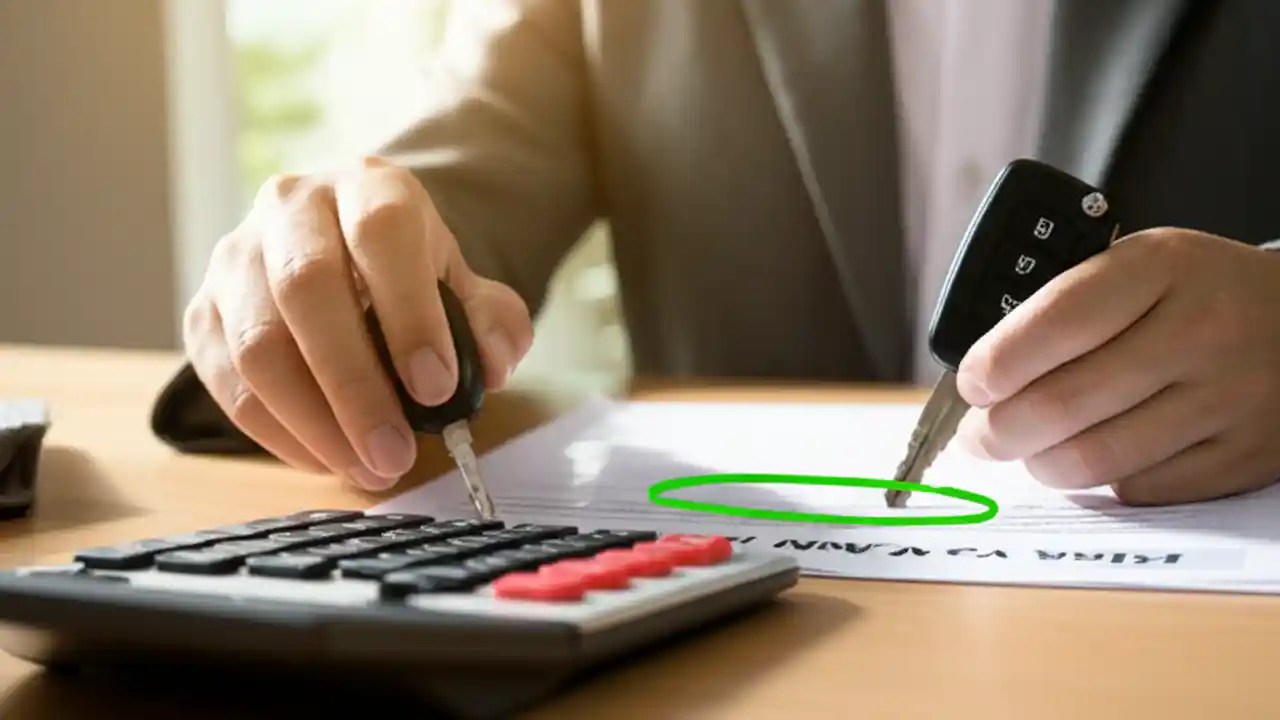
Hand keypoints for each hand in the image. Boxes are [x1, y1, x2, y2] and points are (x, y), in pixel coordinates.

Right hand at [183, 157, 532, 490]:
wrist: (338, 244)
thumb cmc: (403, 270)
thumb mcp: (459, 280)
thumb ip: (490, 319)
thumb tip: (494, 363)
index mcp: (368, 186)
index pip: (381, 234)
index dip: (409, 313)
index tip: (437, 387)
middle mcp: (291, 207)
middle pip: (305, 289)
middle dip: (355, 385)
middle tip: (395, 453)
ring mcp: (236, 257)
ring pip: (257, 344)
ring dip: (315, 423)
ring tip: (367, 468)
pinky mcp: (202, 311)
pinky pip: (227, 382)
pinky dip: (279, 433)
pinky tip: (328, 458)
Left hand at [954, 228, 1279, 504]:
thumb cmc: (1196, 293)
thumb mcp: (1139, 265)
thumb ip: (1067, 307)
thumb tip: (982, 378)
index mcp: (1160, 266)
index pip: (1055, 323)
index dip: (995, 365)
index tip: (971, 385)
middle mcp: (1200, 329)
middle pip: (1062, 404)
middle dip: (997, 431)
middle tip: (979, 436)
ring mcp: (1228, 397)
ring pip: (1094, 458)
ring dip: (1040, 462)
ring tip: (1029, 450)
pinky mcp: (1244, 455)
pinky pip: (1139, 487)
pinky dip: (1101, 480)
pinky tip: (1095, 454)